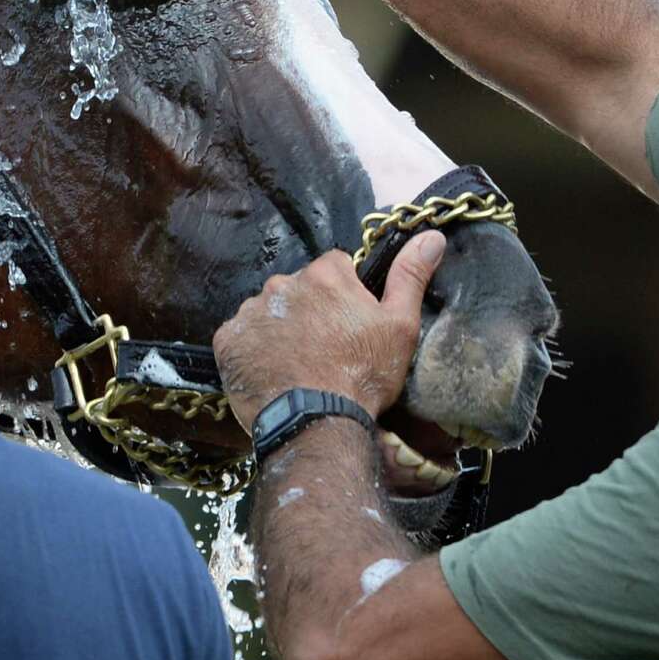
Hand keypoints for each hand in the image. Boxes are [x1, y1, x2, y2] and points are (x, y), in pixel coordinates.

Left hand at [213, 231, 446, 431]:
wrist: (317, 423)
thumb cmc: (363, 375)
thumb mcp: (400, 325)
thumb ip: (410, 275)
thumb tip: (431, 237)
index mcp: (324, 274)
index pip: (334, 268)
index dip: (344, 295)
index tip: (349, 325)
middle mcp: (282, 283)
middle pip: (299, 288)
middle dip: (310, 311)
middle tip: (325, 348)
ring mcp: (251, 311)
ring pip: (270, 311)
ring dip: (281, 329)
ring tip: (298, 364)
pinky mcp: (228, 340)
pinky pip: (241, 336)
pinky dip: (253, 349)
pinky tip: (272, 371)